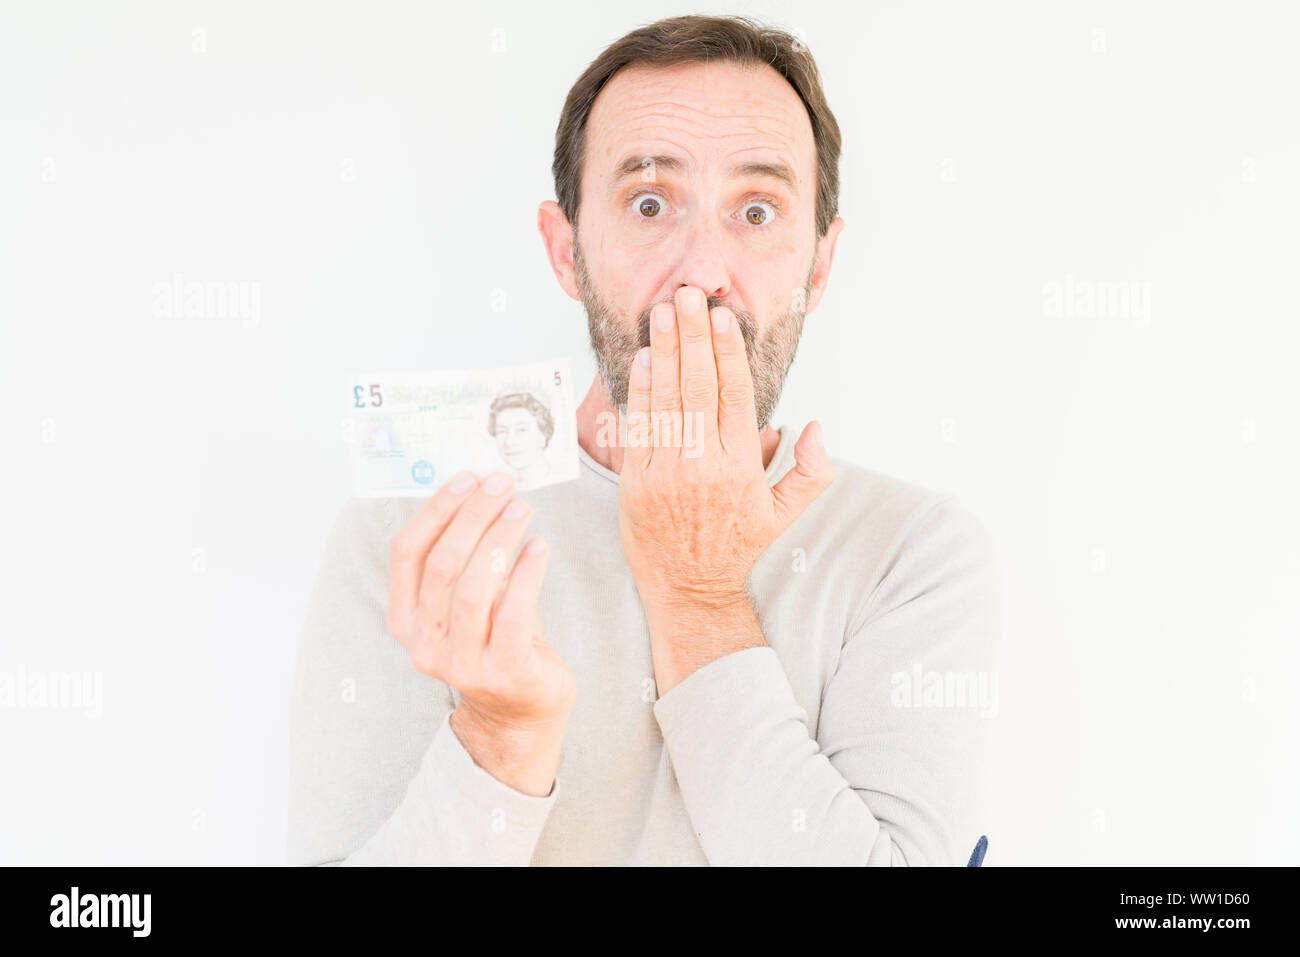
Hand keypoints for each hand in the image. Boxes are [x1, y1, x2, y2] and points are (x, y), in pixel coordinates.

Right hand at [386, 470, 574, 794]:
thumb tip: (483, 490)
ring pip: (474, 587)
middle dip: (473, 515)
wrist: (520, 712)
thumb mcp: (467, 600)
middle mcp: (424, 642)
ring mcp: (461, 663)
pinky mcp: (504, 672)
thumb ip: (465, 557)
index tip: (467, 477)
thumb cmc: (495, 641)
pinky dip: (528, 573)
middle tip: (503, 484)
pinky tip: (539, 547)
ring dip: (500, 538)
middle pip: (442, 564)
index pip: (407, 553)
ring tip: (522, 509)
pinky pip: (514, 613)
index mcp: (405, 618)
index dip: (436, 509)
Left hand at [618, 285, 834, 611]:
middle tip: (689, 296)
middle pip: (698, 387)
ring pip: (665, 400)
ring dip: (663, 352)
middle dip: (692, 337)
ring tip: (663, 313)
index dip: (727, 352)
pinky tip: (643, 359)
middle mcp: (702, 466)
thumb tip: (816, 428)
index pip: (734, 396)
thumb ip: (810, 472)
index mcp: (740, 468)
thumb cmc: (737, 548)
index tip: (722, 317)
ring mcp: (665, 473)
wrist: (690, 591)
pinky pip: (639, 426)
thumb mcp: (785, 516)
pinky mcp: (635, 482)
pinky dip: (640, 390)